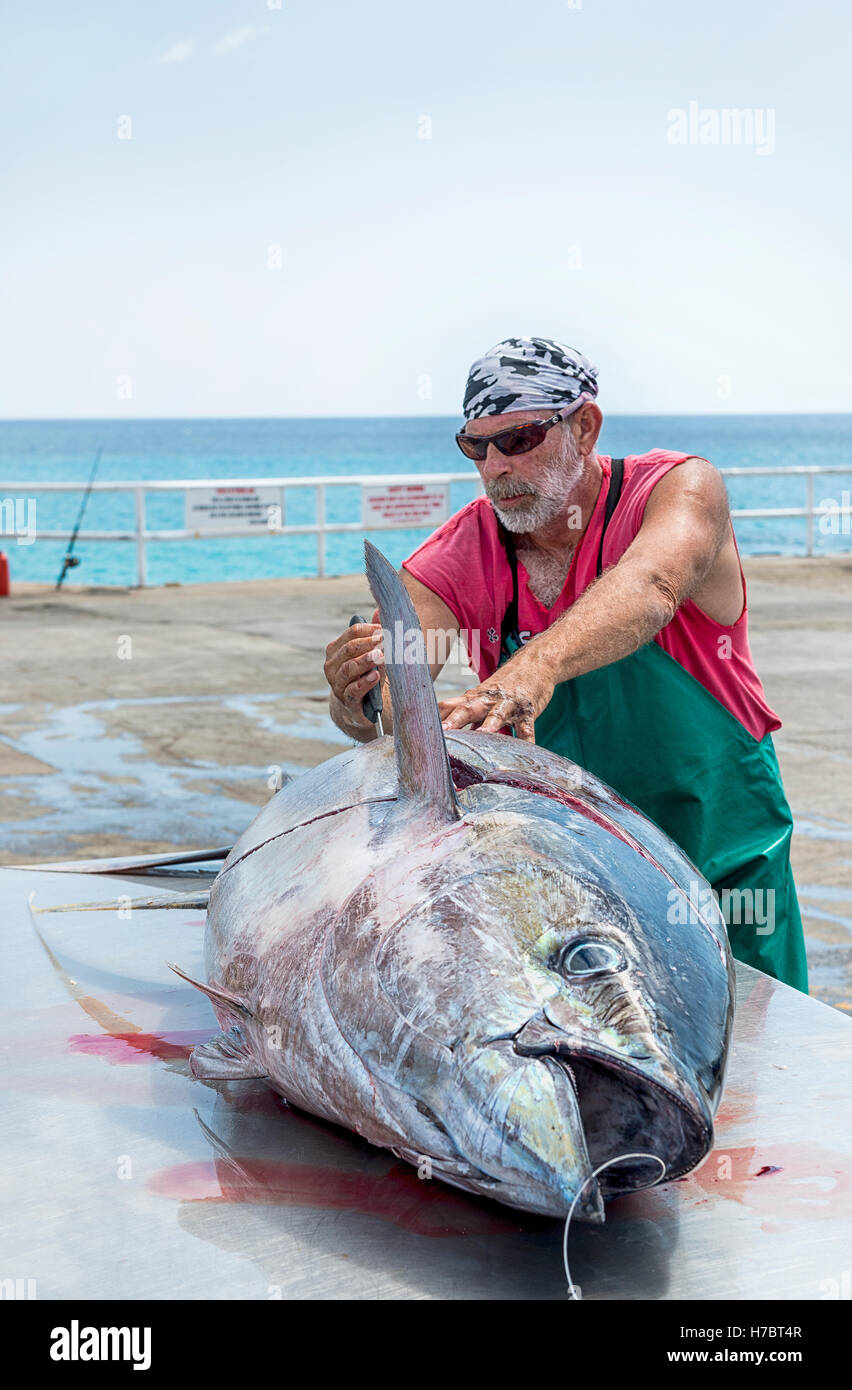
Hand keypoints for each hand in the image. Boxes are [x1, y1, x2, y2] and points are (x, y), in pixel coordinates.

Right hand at [324, 611, 383, 730]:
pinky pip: (353, 690)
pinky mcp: (346, 701)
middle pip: (350, 648)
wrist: (361, 706)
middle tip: (386, 639)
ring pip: (349, 668)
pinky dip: (364, 683)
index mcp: (336, 649)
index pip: (352, 633)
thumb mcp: (373, 653)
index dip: (370, 629)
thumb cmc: (367, 673)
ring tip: (381, 656)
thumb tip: (381, 610)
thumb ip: (375, 633)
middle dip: (369, 643)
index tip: (387, 629)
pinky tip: (375, 676)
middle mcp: (332, 665)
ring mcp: (337, 684)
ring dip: (366, 661)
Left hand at [438, 649, 556, 742]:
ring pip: (498, 714)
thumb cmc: (504, 687)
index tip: (420, 733)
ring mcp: (508, 703)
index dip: (434, 718)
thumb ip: (466, 718)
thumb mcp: (482, 699)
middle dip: (454, 721)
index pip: (448, 706)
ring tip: (482, 736)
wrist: (535, 663)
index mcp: (472, 698)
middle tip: (441, 733)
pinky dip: (526, 739)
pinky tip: (526, 750)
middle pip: (468, 708)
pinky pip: (527, 727)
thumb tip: (446, 737)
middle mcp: (487, 699)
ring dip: (490, 724)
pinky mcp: (528, 710)